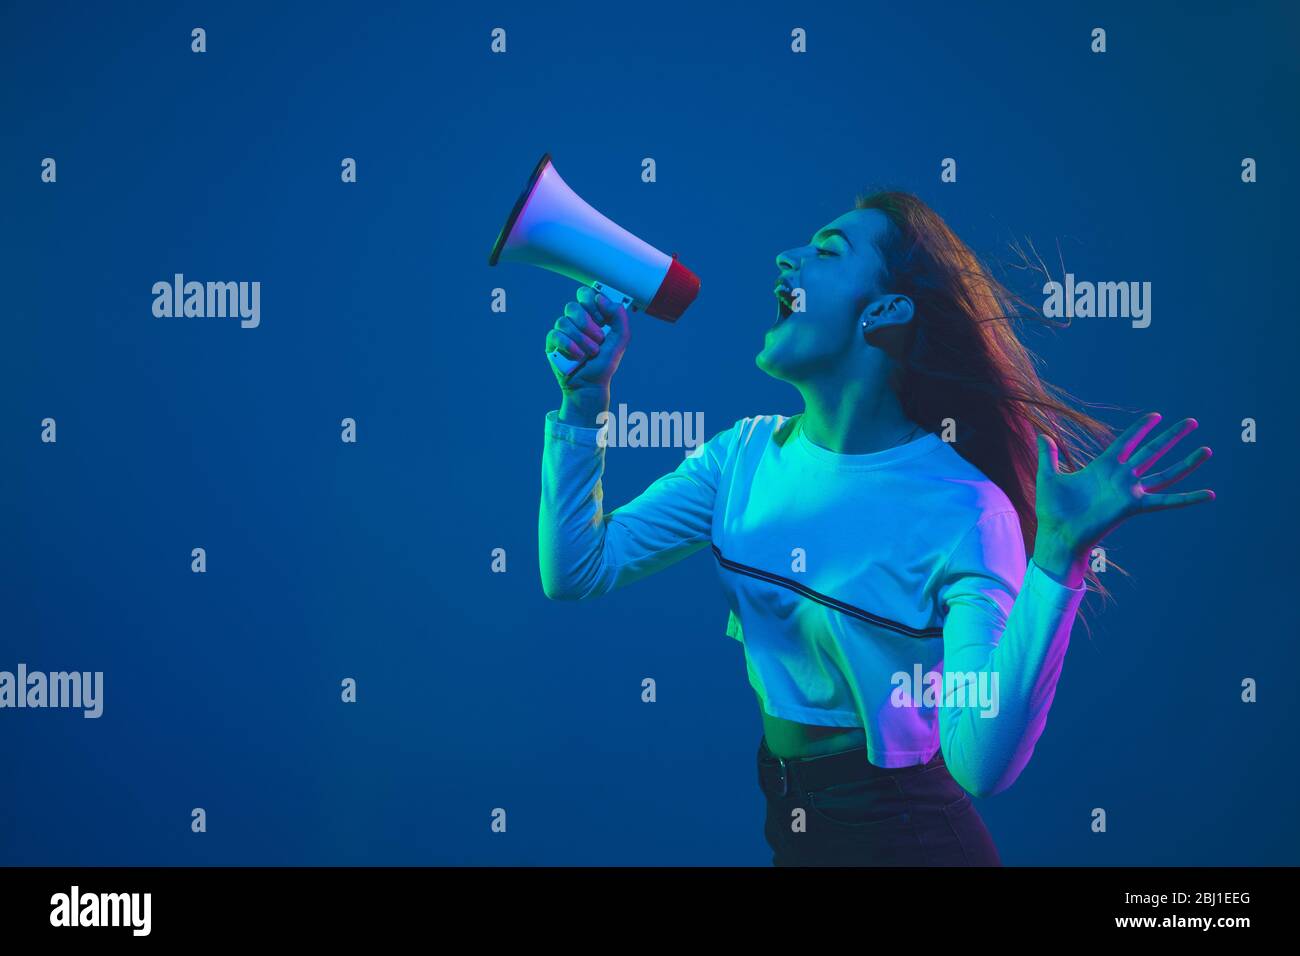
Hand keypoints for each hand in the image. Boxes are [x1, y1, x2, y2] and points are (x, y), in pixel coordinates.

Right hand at [546, 287, 630, 424]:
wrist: (591, 384)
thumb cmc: (605, 362)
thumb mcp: (621, 338)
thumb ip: (619, 315)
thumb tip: (601, 298)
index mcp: (592, 316)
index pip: (586, 294)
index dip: (593, 303)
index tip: (602, 319)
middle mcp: (575, 321)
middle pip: (573, 306)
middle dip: (587, 323)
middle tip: (599, 338)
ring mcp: (563, 332)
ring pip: (564, 322)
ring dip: (581, 339)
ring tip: (591, 352)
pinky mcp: (552, 344)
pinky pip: (555, 335)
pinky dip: (569, 345)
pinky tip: (577, 355)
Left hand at [1032, 412, 1214, 585]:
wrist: (1056, 535)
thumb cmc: (1052, 510)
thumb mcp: (1049, 477)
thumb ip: (1049, 456)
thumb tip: (1042, 434)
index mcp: (1102, 467)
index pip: (1126, 442)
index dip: (1141, 428)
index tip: (1156, 415)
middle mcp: (1121, 477)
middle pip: (1152, 451)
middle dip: (1172, 437)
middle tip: (1192, 422)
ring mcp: (1129, 491)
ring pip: (1165, 473)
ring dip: (1187, 462)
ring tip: (1207, 450)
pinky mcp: (1133, 506)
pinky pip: (1166, 501)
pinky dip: (1188, 498)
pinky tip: (1209, 494)